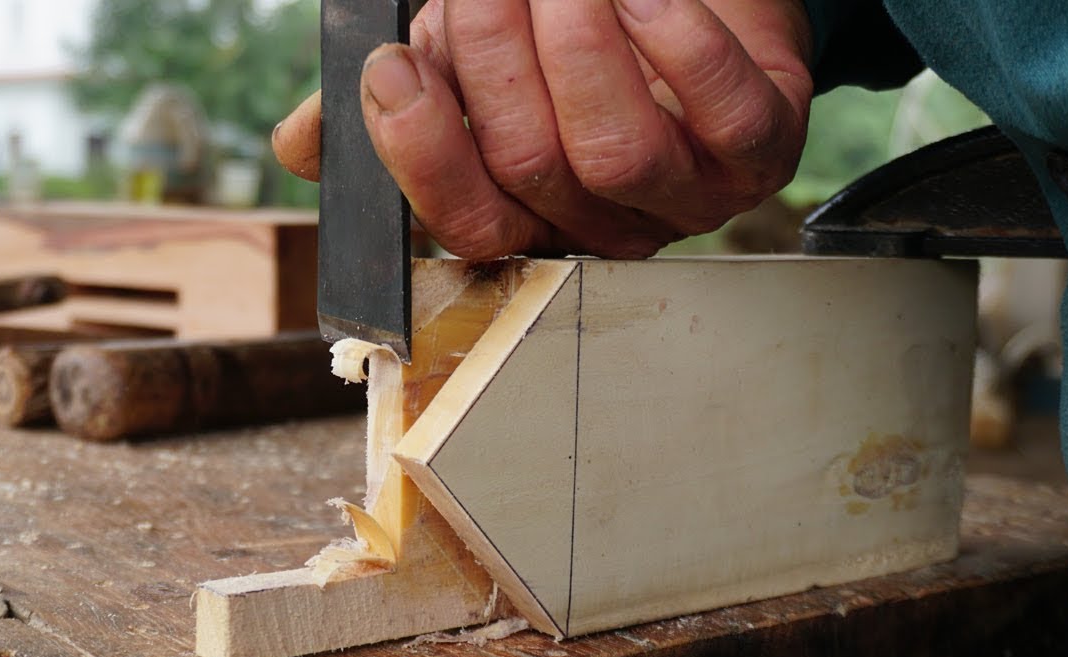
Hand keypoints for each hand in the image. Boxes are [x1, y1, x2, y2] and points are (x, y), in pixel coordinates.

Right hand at [273, 0, 812, 259]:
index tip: (390, 63)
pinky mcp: (764, 150)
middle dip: (493, 57)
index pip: (465, 220)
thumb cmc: (578, 37)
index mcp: (532, 214)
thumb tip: (302, 145)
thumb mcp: (474, 68)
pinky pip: (720, 113)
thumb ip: (404, 100)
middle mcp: (606, 223)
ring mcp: (690, 197)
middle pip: (530, 166)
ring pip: (613, 150)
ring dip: (575, 45)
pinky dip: (677, 44)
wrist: (697, 0)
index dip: (421, 150)